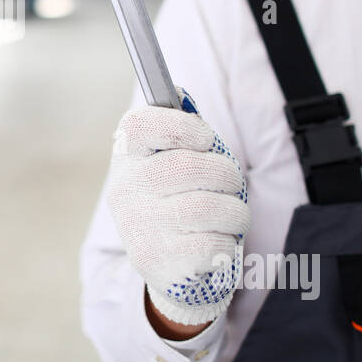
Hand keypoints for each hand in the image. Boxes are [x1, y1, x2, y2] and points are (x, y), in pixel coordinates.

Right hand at [106, 87, 248, 325]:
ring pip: (211, 207)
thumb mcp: (165, 164)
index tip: (204, 139)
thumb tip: (178, 94)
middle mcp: (124, 192)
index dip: (183, 127)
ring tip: (230, 216)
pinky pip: (215, 243)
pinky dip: (228, 242)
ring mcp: (140, 229)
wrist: (166, 267)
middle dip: (227, 174)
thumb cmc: (174, 201)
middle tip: (229, 184)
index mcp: (125, 159)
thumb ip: (175, 132)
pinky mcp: (160, 262)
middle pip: (192, 166)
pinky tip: (216, 243)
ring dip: (236, 212)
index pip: (140, 125)